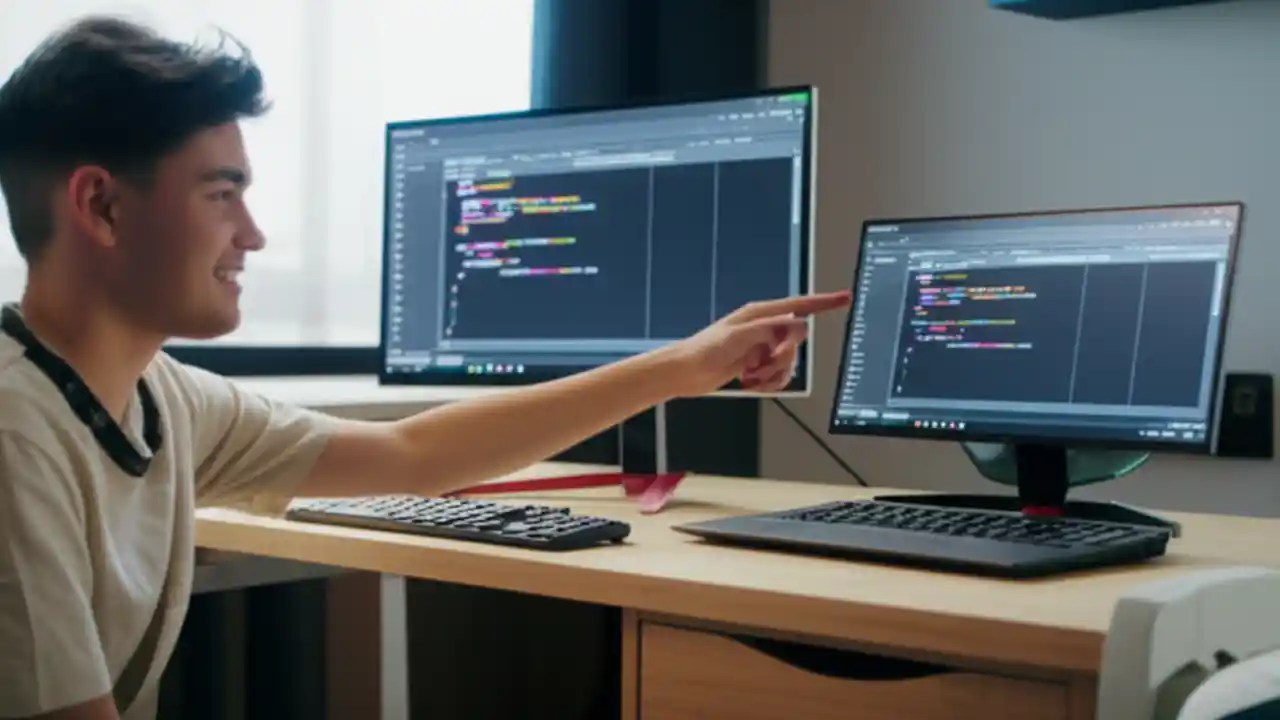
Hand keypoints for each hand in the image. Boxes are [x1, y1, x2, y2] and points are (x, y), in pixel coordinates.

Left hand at [664, 290, 851, 396]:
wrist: (685, 373)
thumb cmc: (704, 350)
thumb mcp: (738, 337)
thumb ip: (769, 329)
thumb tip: (796, 323)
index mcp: (759, 314)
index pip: (798, 306)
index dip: (823, 302)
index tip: (844, 299)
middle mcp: (763, 328)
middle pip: (795, 341)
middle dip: (783, 358)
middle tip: (763, 365)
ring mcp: (761, 346)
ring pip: (788, 361)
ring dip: (773, 374)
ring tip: (750, 376)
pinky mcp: (757, 363)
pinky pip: (779, 375)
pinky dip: (769, 382)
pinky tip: (751, 383)